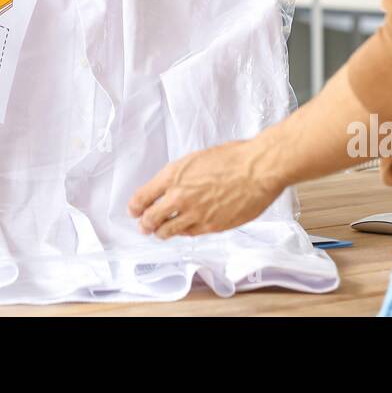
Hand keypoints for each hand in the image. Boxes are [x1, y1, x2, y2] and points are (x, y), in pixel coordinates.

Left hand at [127, 138, 284, 238]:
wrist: (258, 169)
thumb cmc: (234, 158)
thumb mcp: (198, 159)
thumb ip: (181, 175)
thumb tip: (172, 187)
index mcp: (174, 174)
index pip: (143, 197)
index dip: (135, 207)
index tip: (133, 210)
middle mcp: (180, 196)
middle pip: (150, 219)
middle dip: (144, 224)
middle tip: (144, 226)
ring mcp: (194, 214)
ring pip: (167, 231)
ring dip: (161, 232)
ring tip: (160, 232)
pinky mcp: (210, 227)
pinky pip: (189, 234)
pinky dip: (183, 232)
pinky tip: (183, 230)